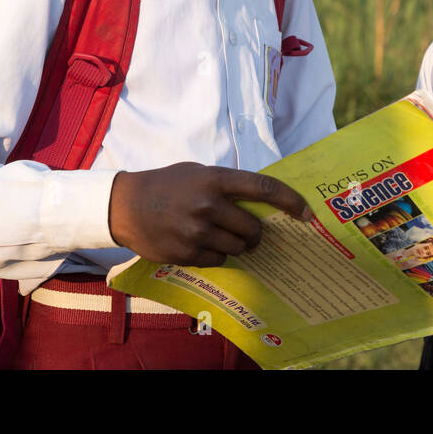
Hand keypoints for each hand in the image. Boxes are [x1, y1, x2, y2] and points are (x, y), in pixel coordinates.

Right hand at [107, 162, 312, 266]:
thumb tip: (262, 202)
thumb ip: (227, 185)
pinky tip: (201, 243)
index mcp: (215, 179)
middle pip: (253, 228)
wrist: (125, 205)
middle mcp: (208, 204)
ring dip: (237, 245)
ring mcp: (197, 231)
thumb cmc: (167, 185)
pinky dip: (217, 255)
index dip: (290, 201)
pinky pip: (219, 260)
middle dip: (256, 233)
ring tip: (219, 235)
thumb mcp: (198, 173)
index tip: (307, 212)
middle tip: (249, 232)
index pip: (263, 188)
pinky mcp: (186, 253)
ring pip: (239, 248)